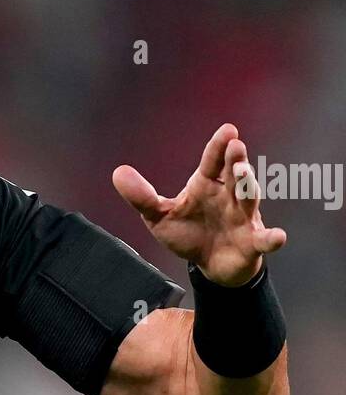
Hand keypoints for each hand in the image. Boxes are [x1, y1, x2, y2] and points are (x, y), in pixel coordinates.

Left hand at [112, 123, 287, 285]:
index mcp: (207, 185)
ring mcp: (243, 218)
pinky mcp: (251, 243)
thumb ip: (142, 197)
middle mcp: (228, 196)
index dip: (219, 146)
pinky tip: (277, 236)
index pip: (213, 162)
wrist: (208, 264)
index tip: (228, 130)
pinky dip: (272, 238)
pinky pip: (264, 239)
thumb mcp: (159, 217)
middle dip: (236, 160)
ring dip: (248, 187)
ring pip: (249, 199)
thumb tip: (117, 172)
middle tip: (235, 146)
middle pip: (234, 175)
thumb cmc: (188, 233)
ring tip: (243, 176)